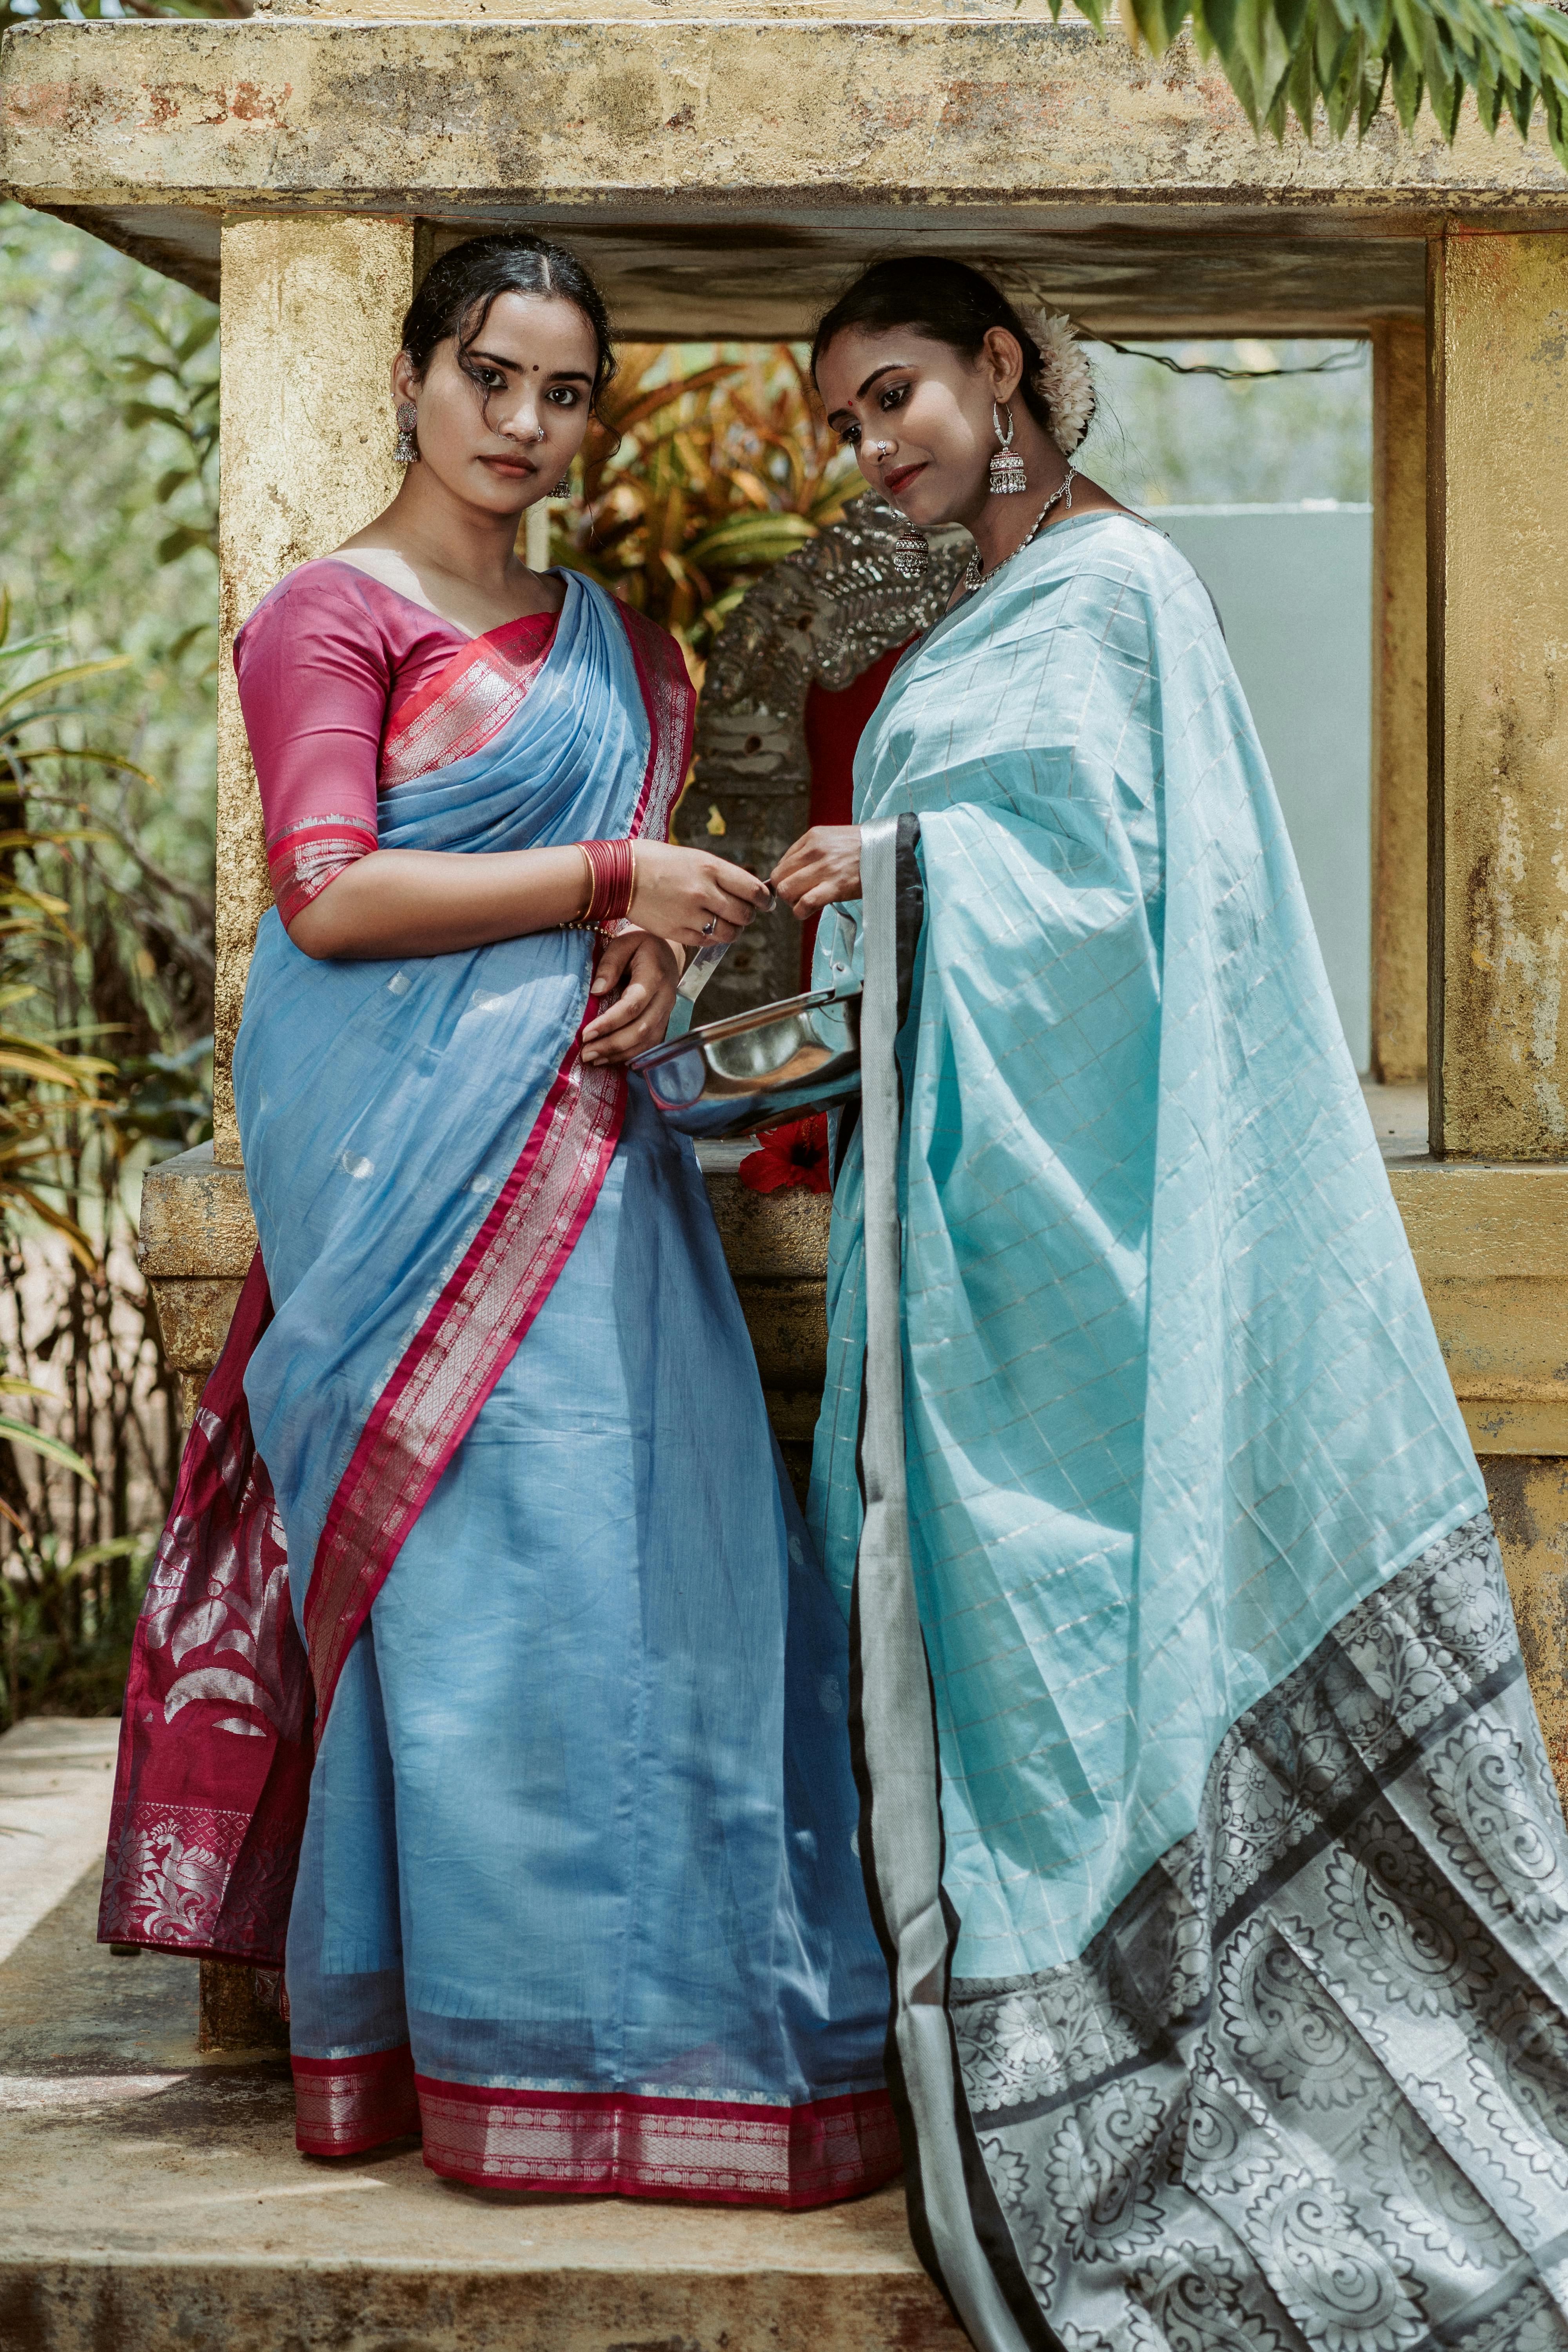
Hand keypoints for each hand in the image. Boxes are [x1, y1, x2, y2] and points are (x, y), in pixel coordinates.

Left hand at [581, 930, 679, 1066]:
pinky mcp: (665, 1021)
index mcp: (654, 975)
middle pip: (642, 1029)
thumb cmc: (639, 945)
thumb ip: (610, 964)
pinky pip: (650, 1044)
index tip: (586, 1033)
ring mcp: (668, 1011)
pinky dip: (630, 1054)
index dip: (610, 1022)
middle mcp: (665, 997)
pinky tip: (611, 1058)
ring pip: (647, 1041)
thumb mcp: (622, 943)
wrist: (666, 949)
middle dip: (612, 1045)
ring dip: (620, 1054)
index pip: (633, 1005)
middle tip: (586, 1054)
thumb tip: (597, 991)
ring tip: (594, 1059)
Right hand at [626, 840, 771, 947]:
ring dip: (732, 930)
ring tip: (725, 923)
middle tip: (743, 913)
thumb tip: (746, 890)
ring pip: (729, 933)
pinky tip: (704, 927)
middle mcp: (704, 892)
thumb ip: (720, 875)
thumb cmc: (657, 861)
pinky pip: (707, 941)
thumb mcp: (693, 858)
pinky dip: (711, 937)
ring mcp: (690, 914)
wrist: (619, 875)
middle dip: (748, 915)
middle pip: (745, 914)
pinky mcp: (677, 932)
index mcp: (710, 868)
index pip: (753, 890)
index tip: (766, 902)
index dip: (764, 899)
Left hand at [770, 826, 862, 918]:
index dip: (785, 878)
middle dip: (785, 892)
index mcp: (812, 837)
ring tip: (805, 903)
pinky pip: (805, 903)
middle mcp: (815, 850)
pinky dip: (801, 911)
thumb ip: (811, 851)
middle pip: (779, 878)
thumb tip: (792, 872)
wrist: (890, 849)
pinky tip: (807, 911)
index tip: (796, 885)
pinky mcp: (836, 886)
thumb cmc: (862, 848)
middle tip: (798, 896)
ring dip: (792, 902)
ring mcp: (825, 868)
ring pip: (787, 891)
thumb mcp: (833, 838)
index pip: (782, 863)